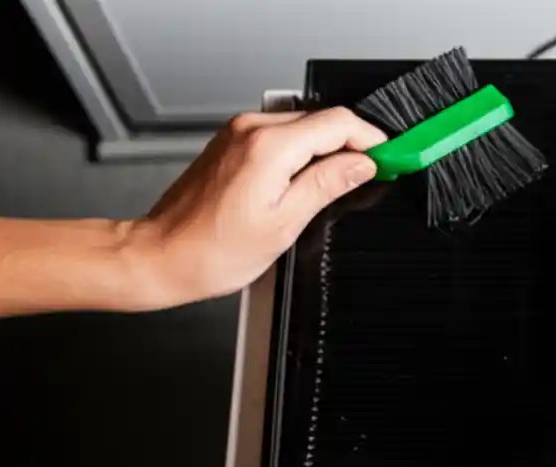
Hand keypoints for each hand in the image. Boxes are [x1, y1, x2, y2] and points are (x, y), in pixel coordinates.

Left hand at [122, 107, 386, 307]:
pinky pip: (280, 137)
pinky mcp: (232, 143)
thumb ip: (328, 185)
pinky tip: (309, 180)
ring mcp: (239, 134)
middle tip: (375, 172)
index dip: (372, 139)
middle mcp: (252, 130)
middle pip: (322, 121)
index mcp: (269, 147)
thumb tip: (362, 165)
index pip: (338, 123)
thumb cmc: (213, 250)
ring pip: (302, 128)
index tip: (392, 157)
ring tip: (344, 182)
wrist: (163, 256)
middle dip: (353, 144)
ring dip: (327, 149)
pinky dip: (302, 153)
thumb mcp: (286, 222)